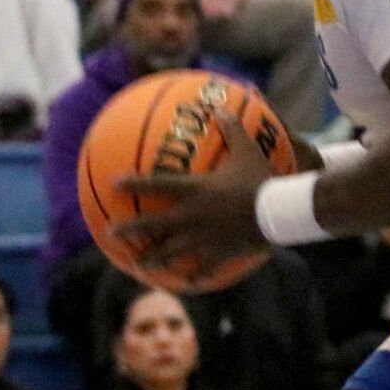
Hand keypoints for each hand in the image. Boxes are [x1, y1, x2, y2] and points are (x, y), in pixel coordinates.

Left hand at [115, 113, 272, 275]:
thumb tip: (220, 108)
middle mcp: (192, 217)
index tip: (115, 184)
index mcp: (195, 191)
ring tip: (140, 265)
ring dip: (153, 259)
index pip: (157, 186)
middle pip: (153, 227)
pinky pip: (203, 268)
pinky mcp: (218, 254)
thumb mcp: (247, 150)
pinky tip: (188, 281)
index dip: (134, 184)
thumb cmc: (261, 178)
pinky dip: (194, 274)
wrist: (279, 211)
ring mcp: (203, 239)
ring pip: (171, 253)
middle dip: (130, 230)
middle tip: (110, 234)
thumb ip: (231, 130)